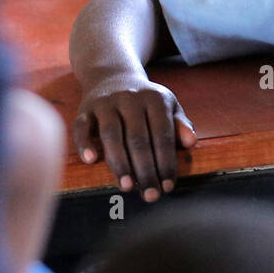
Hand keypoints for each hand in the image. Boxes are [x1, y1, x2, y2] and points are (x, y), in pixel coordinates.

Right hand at [72, 80, 196, 199]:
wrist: (113, 76)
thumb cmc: (145, 102)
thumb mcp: (167, 106)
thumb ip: (180, 124)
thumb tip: (191, 142)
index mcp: (155, 98)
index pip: (162, 134)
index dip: (166, 162)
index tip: (168, 187)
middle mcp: (130, 98)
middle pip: (138, 138)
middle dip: (145, 170)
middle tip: (150, 196)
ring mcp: (106, 102)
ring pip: (111, 134)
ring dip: (119, 162)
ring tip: (127, 187)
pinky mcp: (86, 108)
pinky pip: (82, 126)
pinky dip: (84, 143)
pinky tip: (91, 160)